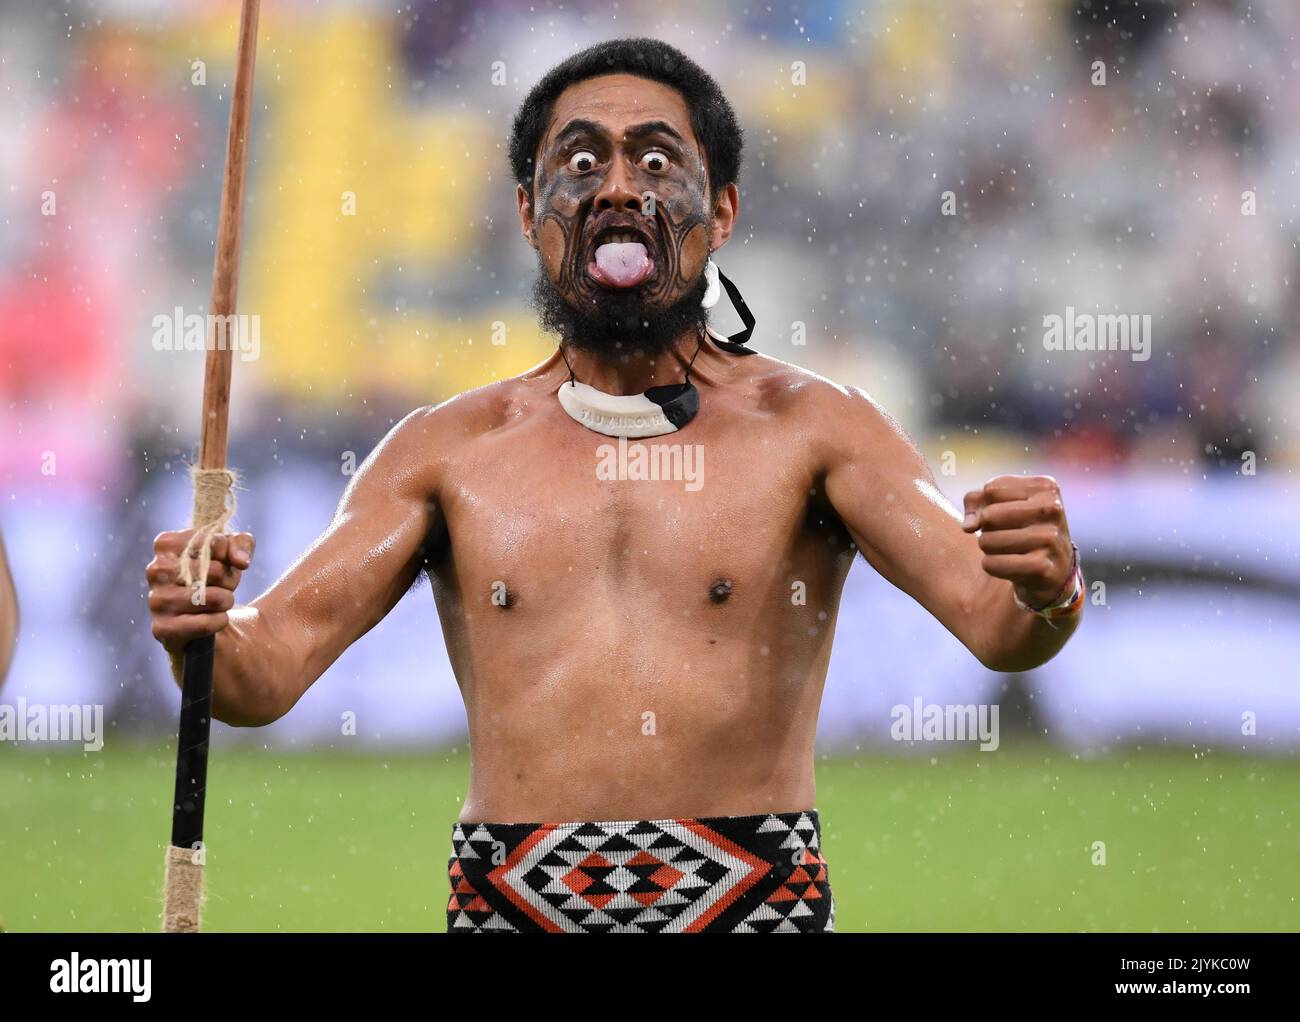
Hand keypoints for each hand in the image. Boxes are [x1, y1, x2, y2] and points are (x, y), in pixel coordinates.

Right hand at [146, 530, 254, 651]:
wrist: (201, 615)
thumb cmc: (215, 576)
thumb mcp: (232, 551)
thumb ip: (241, 544)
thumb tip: (241, 562)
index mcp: (166, 545)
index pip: (216, 542)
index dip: (229, 555)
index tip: (223, 562)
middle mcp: (155, 570)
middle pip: (215, 570)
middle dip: (230, 580)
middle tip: (225, 586)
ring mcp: (156, 600)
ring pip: (211, 598)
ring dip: (226, 601)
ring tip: (221, 602)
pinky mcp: (161, 628)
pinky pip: (204, 624)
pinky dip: (219, 621)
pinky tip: (216, 619)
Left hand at [961, 475, 1073, 608]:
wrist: (1056, 567)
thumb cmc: (1024, 528)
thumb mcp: (1004, 504)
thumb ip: (976, 501)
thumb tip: (968, 526)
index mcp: (1045, 487)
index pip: (991, 490)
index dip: (985, 505)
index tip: (999, 515)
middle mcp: (1052, 508)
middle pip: (989, 515)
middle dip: (985, 528)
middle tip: (1000, 535)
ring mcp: (1050, 538)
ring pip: (987, 540)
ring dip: (987, 547)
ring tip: (1004, 549)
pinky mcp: (1042, 566)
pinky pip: (993, 563)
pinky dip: (990, 565)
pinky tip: (1004, 565)